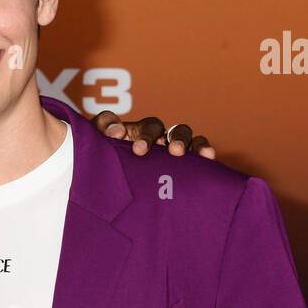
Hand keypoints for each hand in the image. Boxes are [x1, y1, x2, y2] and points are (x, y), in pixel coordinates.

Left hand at [92, 111, 215, 158]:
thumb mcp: (98, 140)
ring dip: (194, 144)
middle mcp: (160, 138)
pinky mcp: (183, 166)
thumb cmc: (105, 154)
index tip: (138, 150)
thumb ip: (103, 128)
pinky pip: (198, 157)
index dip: (146, 135)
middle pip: (173, 131)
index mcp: (140, 131)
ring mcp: (172, 151)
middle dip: (175, 139)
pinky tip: (209, 159)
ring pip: (189, 139)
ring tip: (200, 155)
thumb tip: (117, 132)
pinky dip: (204, 153)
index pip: (148, 127)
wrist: (109, 181)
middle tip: (173, 152)